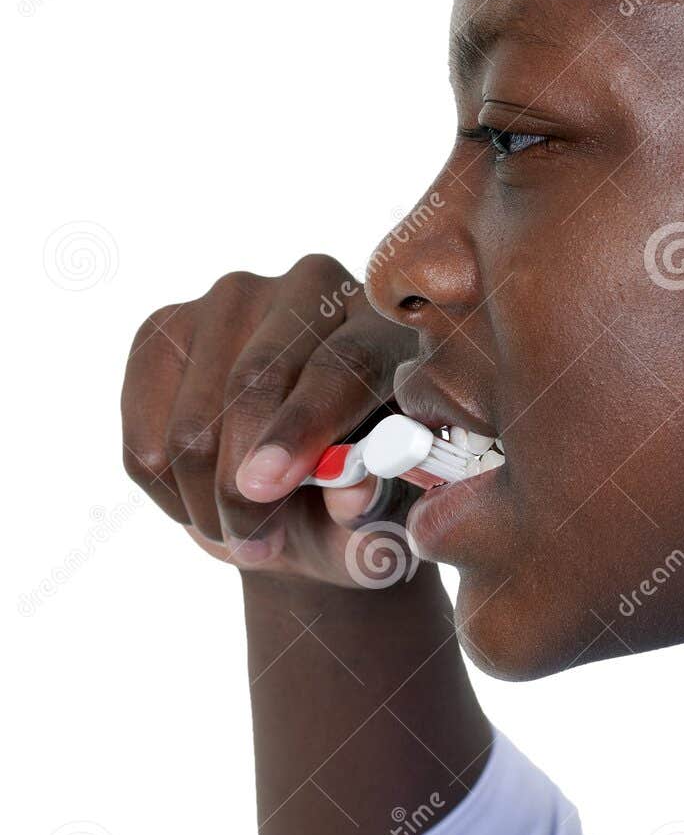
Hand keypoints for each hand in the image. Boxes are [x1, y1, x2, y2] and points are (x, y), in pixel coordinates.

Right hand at [121, 255, 418, 584]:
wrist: (301, 504)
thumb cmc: (357, 505)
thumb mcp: (380, 521)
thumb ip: (373, 507)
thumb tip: (350, 492)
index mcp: (388, 329)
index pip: (341, 366)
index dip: (301, 428)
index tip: (263, 487)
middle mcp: (313, 289)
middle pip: (255, 379)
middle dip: (240, 480)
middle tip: (253, 546)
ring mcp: (233, 299)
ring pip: (194, 414)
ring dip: (205, 499)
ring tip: (241, 534)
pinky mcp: (165, 328)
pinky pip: (143, 426)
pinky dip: (166, 486)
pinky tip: (201, 499)